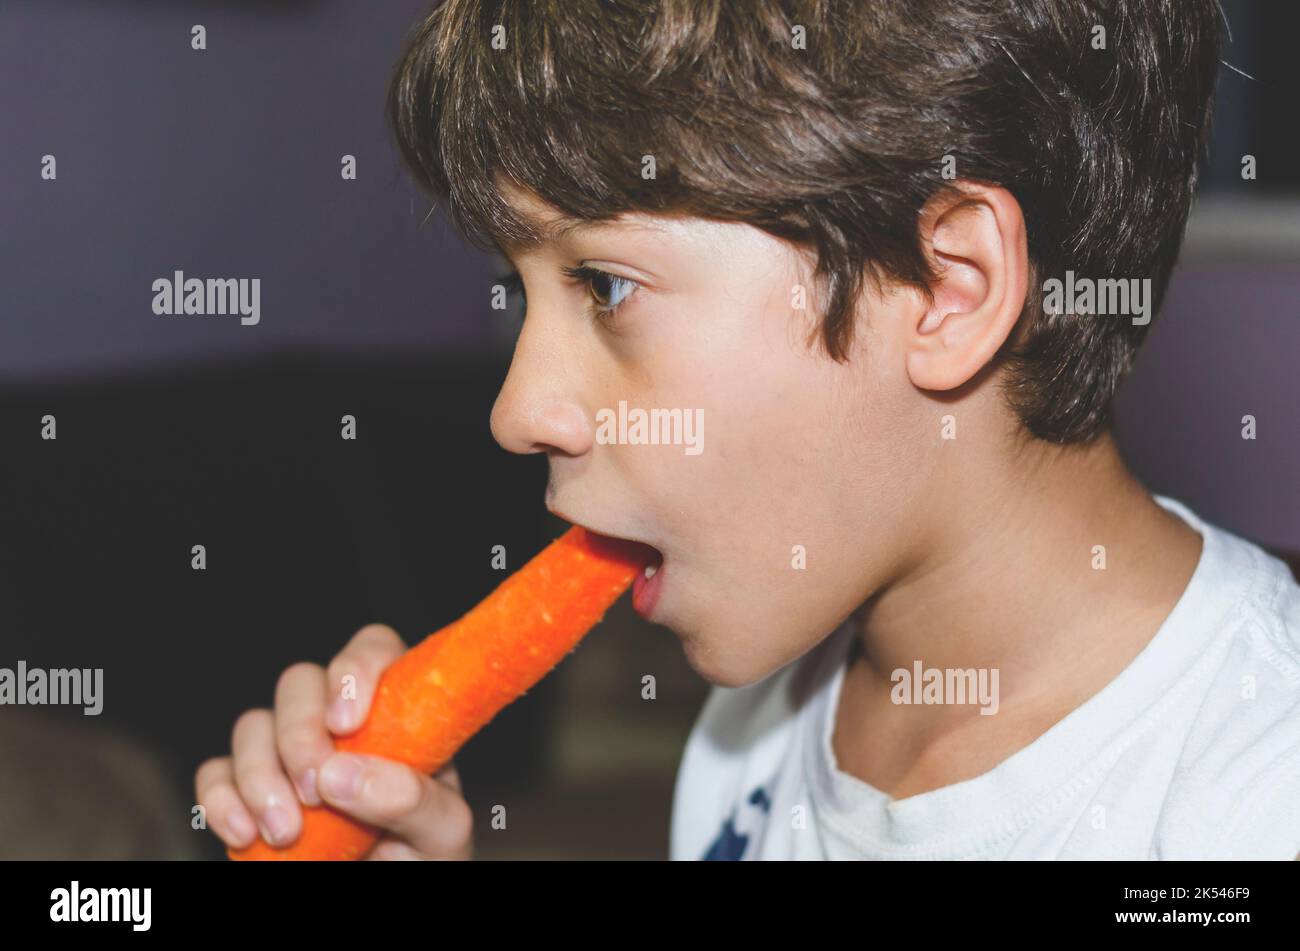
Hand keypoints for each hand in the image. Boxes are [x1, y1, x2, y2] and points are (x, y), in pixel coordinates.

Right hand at [196, 623, 473, 859]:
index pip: (373, 650)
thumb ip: (413, 799)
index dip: (354, 670)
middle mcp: (337, 721)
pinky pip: (215, 772)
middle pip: (300, 681)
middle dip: (298, 733)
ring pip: (252, 724)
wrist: (387, 897)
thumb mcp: (444, 830)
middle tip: (314, 791)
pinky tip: (245, 834)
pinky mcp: (248, 790)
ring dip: (259, 775)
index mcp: (395, 711)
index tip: (346, 724)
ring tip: (286, 832)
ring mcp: (288, 752)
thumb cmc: (426, 853)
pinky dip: (220, 800)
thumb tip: (342, 774)